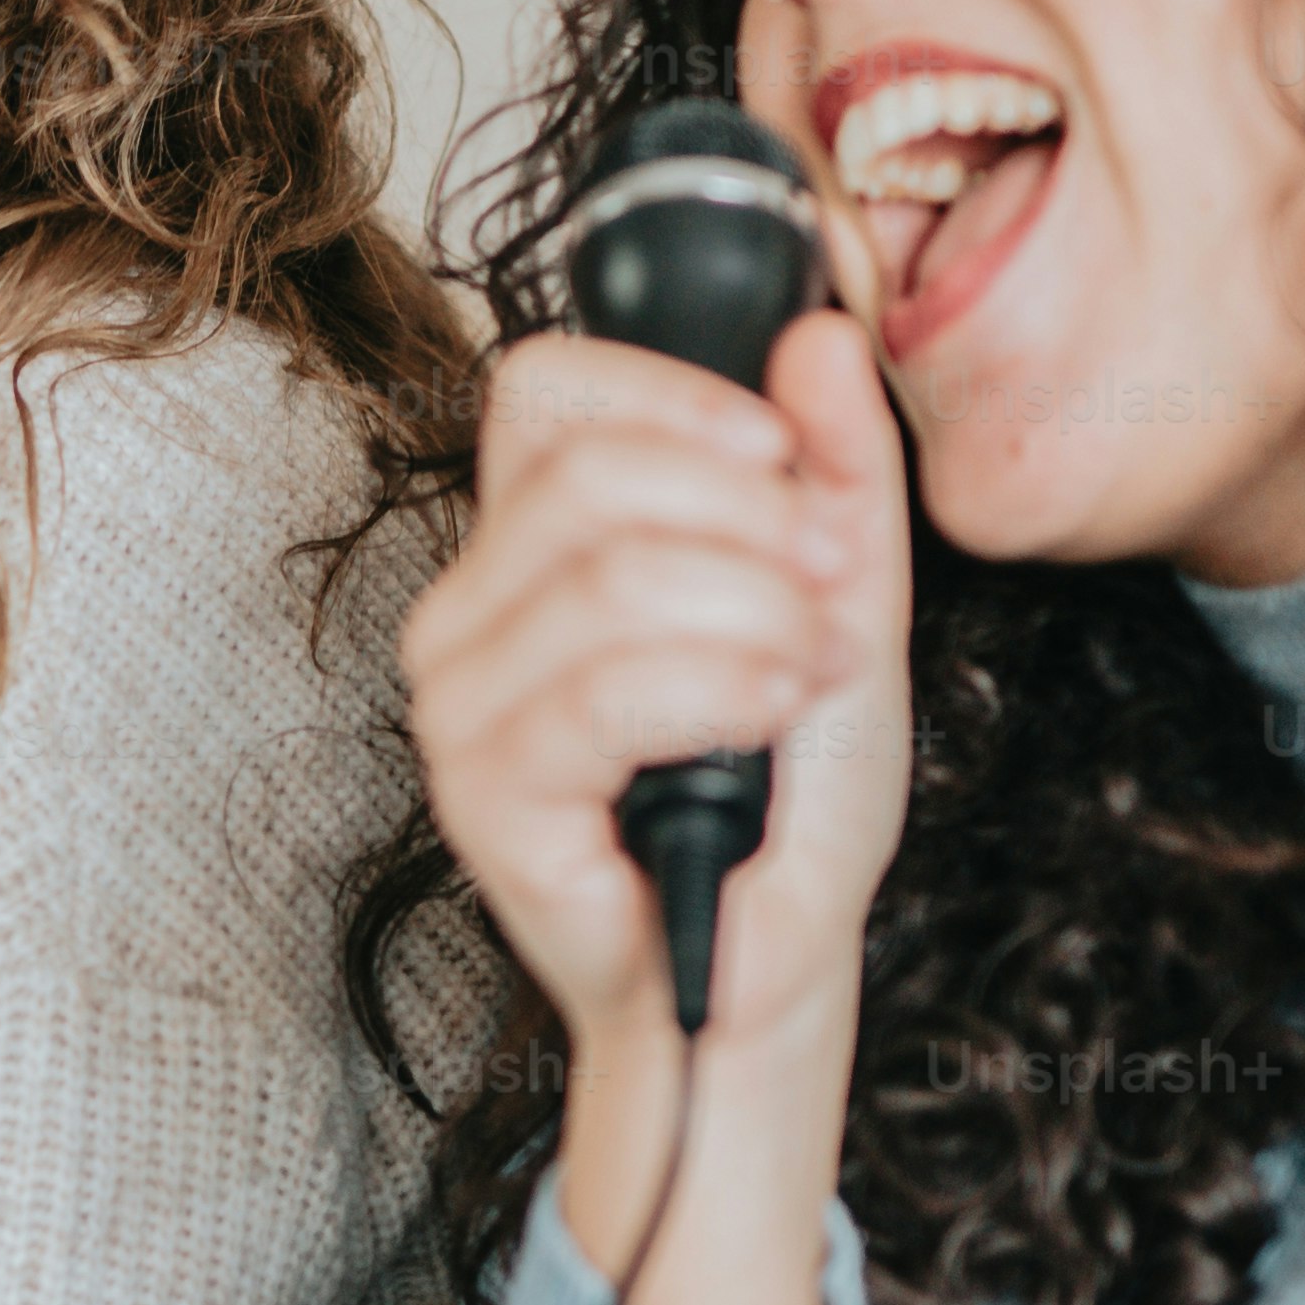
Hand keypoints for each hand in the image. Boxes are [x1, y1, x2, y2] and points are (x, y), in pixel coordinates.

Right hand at [398, 294, 912, 1304]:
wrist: (768, 971)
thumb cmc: (786, 802)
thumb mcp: (844, 602)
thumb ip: (836, 470)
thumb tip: (820, 332)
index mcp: (534, 542)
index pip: (545, 389)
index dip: (673, 398)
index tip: (779, 460)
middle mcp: (470, 607)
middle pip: (594, 472)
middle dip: (754, 523)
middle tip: (827, 598)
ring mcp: (460, 702)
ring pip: (610, 574)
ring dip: (756, 615)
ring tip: (805, 673)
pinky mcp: (481, 792)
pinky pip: (601, 690)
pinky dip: (718, 686)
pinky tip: (765, 714)